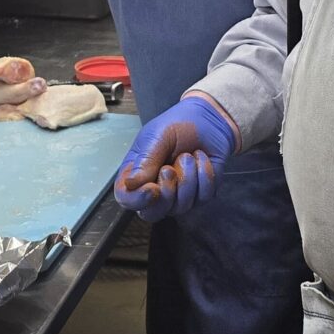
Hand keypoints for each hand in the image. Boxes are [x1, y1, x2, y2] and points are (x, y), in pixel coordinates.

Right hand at [112, 95, 237, 221]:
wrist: (207, 119)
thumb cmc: (176, 125)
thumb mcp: (157, 136)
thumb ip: (145, 159)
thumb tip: (131, 184)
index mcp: (136, 175)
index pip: (126, 199)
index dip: (137, 200)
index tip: (152, 189)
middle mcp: (155, 190)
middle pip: (152, 214)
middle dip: (166, 194)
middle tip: (170, 169)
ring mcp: (178, 196)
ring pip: (181, 206)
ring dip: (188, 178)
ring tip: (188, 155)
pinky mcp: (200, 195)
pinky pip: (203, 196)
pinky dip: (205, 174)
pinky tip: (201, 157)